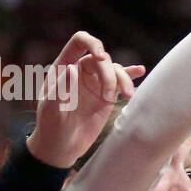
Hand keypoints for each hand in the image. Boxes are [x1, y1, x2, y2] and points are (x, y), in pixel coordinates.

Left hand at [26, 32, 145, 167]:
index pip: (79, 43)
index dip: (92, 43)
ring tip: (128, 96)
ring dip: (124, 80)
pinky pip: (120, 82)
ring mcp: (95, 83)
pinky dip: (130, 76)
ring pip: (115, 70)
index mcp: (64, 67)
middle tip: (109, 96)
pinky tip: (140, 71)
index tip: (101, 56)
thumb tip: (73, 68)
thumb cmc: (50, 126)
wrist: (62, 146)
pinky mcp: (106, 97)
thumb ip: (61, 87)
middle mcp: (81, 71)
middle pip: (102, 59)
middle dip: (109, 74)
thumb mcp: (50, 107)